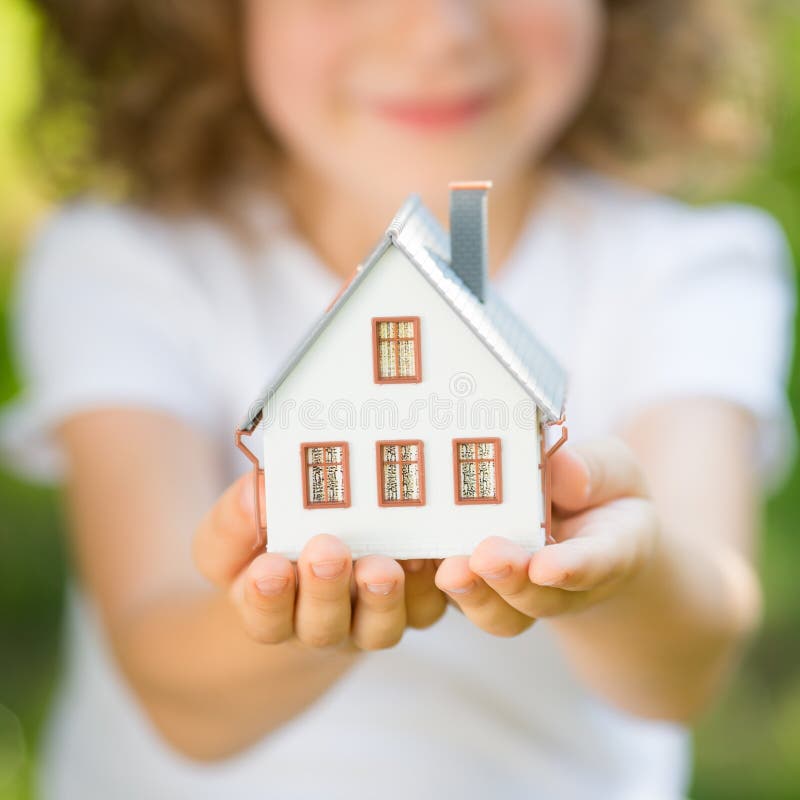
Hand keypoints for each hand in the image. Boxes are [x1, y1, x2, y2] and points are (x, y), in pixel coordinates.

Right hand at [193, 475, 446, 650]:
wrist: (321, 555)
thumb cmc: (270, 544)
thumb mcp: (238, 531)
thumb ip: (236, 520)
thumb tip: (256, 493)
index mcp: (273, 613)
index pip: (266, 621)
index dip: (268, 600)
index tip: (268, 569)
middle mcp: (324, 625)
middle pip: (324, 627)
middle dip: (325, 591)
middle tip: (327, 552)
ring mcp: (372, 619)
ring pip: (379, 626)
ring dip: (382, 596)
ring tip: (381, 566)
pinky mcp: (417, 604)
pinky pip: (428, 604)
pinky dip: (431, 583)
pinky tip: (429, 554)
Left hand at [434, 438, 658, 635]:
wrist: (586, 529)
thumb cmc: (600, 492)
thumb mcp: (611, 469)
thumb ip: (594, 470)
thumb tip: (563, 470)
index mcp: (607, 550)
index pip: (597, 562)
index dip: (573, 568)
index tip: (548, 566)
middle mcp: (562, 584)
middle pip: (537, 599)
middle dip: (509, 580)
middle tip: (486, 557)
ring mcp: (519, 591)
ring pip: (497, 611)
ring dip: (472, 593)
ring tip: (449, 570)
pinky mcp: (479, 585)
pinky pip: (461, 596)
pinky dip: (436, 587)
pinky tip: (414, 561)